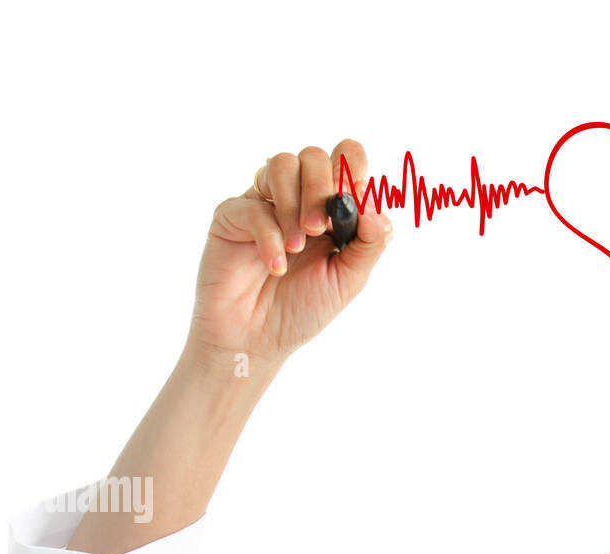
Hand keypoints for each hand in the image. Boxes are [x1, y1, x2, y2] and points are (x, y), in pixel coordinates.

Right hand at [185, 140, 392, 371]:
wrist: (256, 340)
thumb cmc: (303, 310)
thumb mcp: (348, 280)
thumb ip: (369, 244)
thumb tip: (377, 209)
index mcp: (331, 209)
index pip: (346, 160)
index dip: (352, 172)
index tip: (351, 206)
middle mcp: (298, 199)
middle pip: (314, 157)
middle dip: (321, 189)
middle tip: (318, 230)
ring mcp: (264, 203)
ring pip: (282, 164)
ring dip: (294, 205)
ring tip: (297, 247)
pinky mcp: (232, 215)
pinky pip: (253, 205)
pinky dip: (269, 236)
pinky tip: (276, 266)